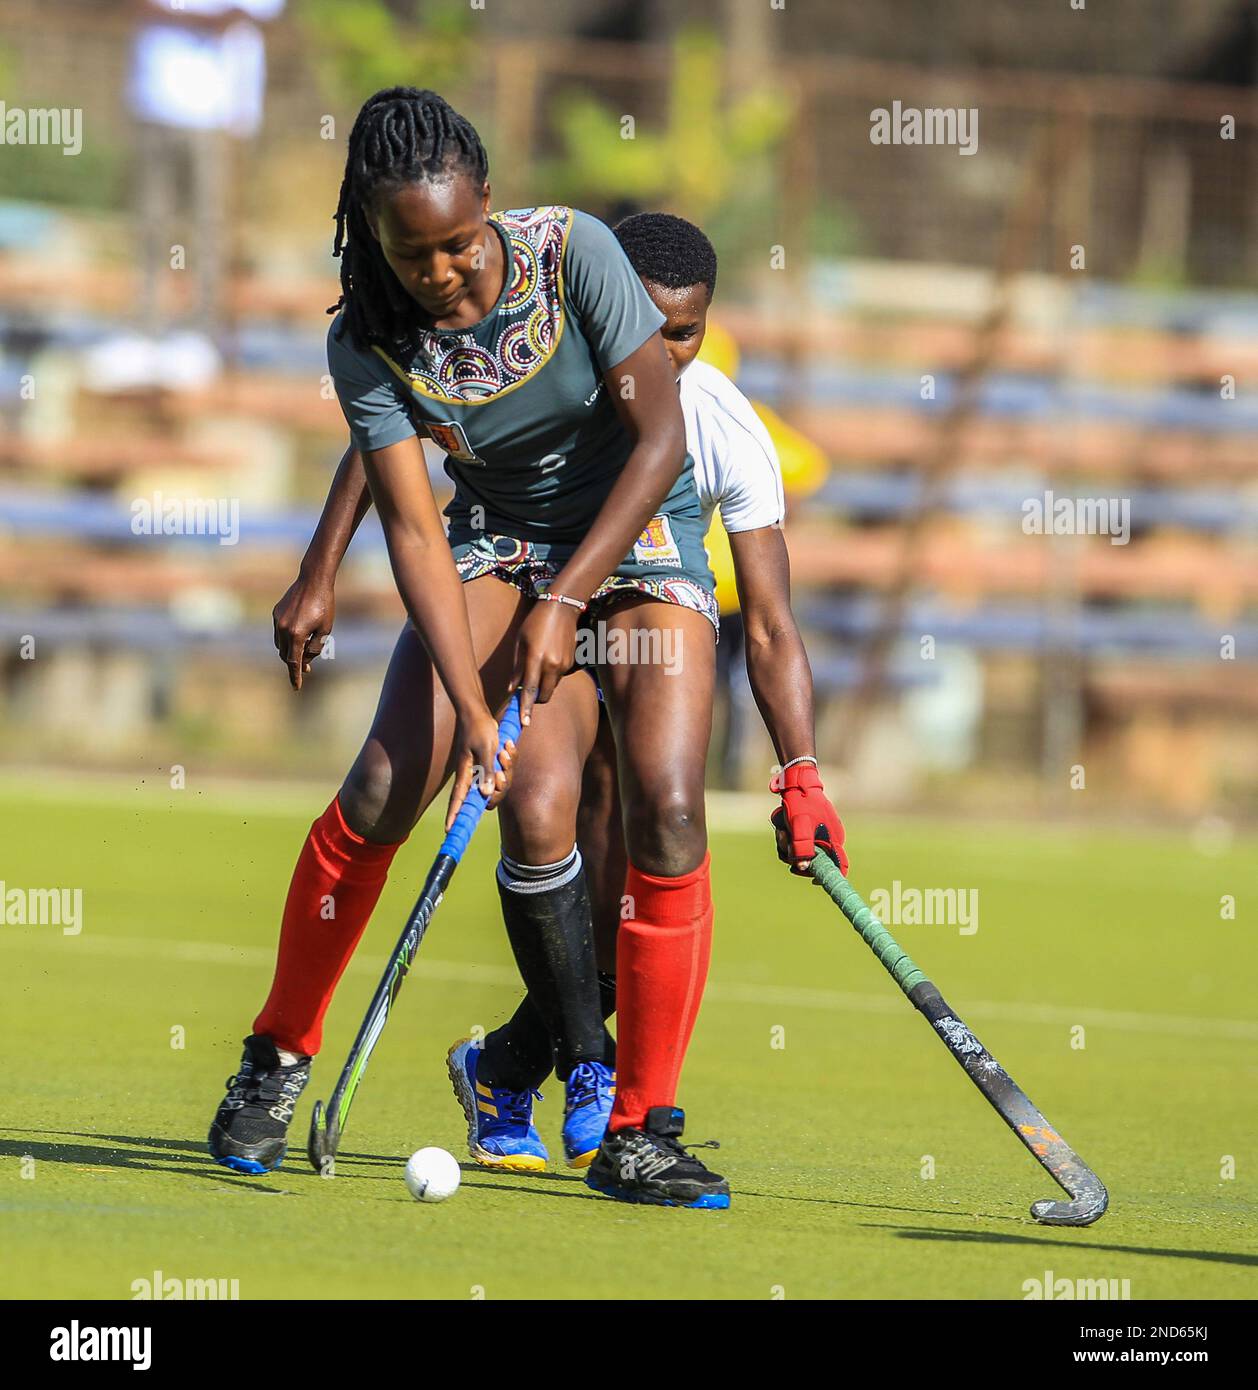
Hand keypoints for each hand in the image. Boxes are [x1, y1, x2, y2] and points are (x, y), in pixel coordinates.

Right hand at [273, 569, 334, 690]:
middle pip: (286, 655)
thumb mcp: (325, 630)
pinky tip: (299, 634)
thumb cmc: (324, 606)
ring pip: (281, 645)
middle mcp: (283, 629)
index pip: (294, 662)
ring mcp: (277, 620)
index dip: (295, 676)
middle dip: (295, 664)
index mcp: (296, 635)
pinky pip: (279, 632)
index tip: (296, 687)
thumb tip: (304, 662)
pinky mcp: (276, 613)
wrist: (313, 580)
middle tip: (308, 669)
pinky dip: (287, 638)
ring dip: (290, 651)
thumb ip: (314, 648)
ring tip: (304, 650)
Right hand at [445, 704, 514, 830]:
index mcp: (467, 774)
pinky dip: (509, 761)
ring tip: (505, 751)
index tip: (449, 831)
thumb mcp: (485, 748)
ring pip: (498, 784)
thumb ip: (486, 771)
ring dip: (507, 769)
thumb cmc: (479, 728)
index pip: (458, 800)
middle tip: (502, 772)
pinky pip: (503, 771)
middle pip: (486, 796)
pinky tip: (508, 746)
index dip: (454, 815)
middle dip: (500, 789)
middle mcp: (473, 775)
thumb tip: (486, 794)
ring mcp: (481, 770)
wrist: (478, 712)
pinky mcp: (489, 763)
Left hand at [511, 599, 579, 726]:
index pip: (531, 690)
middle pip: (544, 696)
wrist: (561, 608)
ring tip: (537, 666)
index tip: (524, 722)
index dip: (526, 708)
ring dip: (543, 686)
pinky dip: (551, 675)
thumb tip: (512, 689)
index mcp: (536, 658)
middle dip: (535, 700)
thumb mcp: (520, 642)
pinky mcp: (571, 663)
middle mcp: (552, 665)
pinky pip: (558, 677)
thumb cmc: (535, 623)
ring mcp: (564, 665)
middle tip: (526, 694)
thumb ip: (517, 668)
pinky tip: (548, 658)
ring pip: (551, 687)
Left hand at [770, 761, 848, 876]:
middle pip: (815, 861)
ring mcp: (820, 833)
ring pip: (804, 851)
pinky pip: (800, 842)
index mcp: (833, 840)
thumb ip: (802, 848)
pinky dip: (789, 839)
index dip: (830, 877)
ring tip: (781, 832)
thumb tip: (804, 867)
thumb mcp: (800, 826)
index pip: (840, 866)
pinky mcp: (811, 828)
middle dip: (796, 857)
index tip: (814, 880)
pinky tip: (782, 828)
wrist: (797, 782)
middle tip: (785, 845)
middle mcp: (829, 838)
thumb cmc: (801, 803)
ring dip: (789, 846)